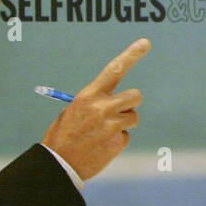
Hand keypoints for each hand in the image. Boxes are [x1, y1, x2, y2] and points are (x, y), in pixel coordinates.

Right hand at [41, 38, 148, 179]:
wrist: (59, 163)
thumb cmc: (65, 133)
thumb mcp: (74, 110)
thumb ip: (95, 101)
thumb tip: (115, 99)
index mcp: (89, 95)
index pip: (114, 70)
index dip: (131, 55)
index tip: (145, 43)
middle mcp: (103, 107)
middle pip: (135, 95)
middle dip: (131, 102)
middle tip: (120, 109)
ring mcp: (112, 125)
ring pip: (133, 116)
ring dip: (124, 122)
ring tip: (104, 131)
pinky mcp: (118, 141)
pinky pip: (126, 135)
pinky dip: (117, 139)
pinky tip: (102, 145)